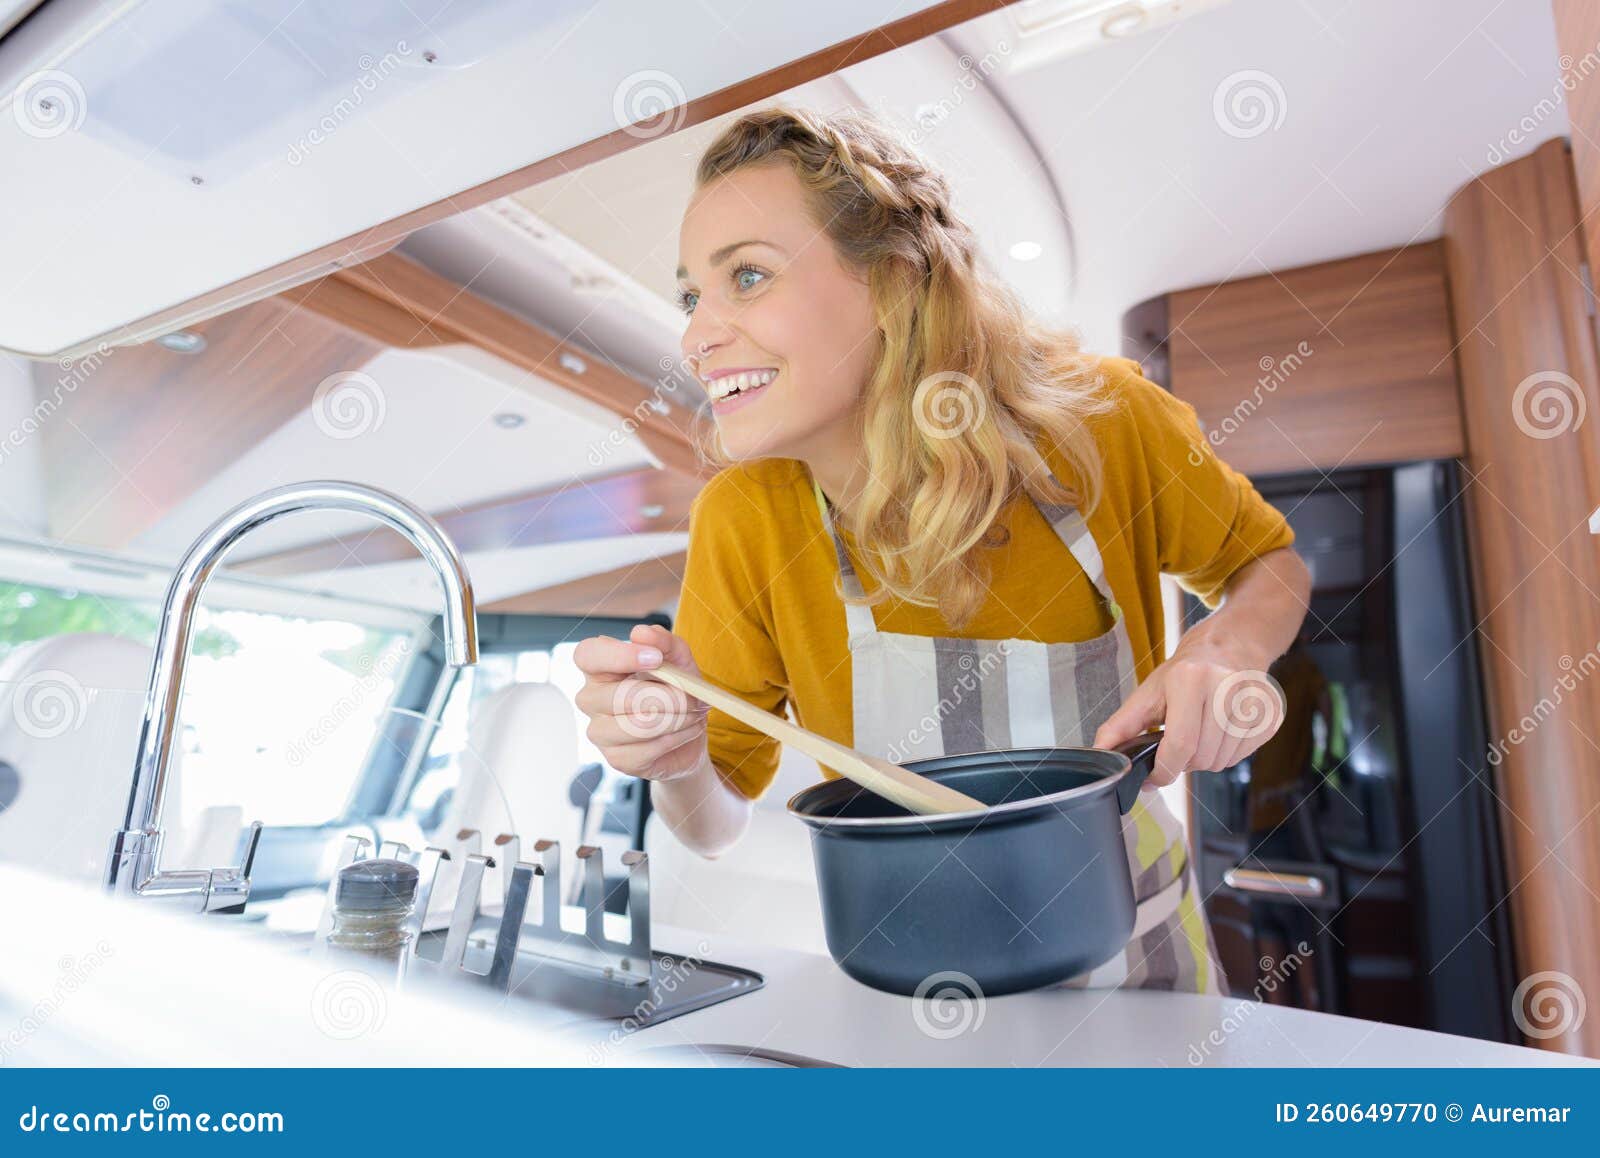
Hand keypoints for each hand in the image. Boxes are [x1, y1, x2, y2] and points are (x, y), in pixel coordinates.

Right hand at [572, 624, 709, 781]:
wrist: (690, 732)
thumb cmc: (677, 691)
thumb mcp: (680, 660)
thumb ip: (665, 642)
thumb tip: (642, 633)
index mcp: (599, 668)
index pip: (587, 655)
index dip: (619, 656)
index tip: (655, 659)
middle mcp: (591, 698)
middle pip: (620, 696)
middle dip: (668, 697)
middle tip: (692, 697)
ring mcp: (600, 731)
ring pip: (638, 725)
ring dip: (676, 719)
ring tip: (691, 714)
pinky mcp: (616, 759)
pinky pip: (648, 748)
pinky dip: (676, 738)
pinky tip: (682, 732)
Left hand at [1092, 628, 1285, 789]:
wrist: (1229, 647)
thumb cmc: (1184, 673)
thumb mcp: (1147, 693)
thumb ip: (1120, 726)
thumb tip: (1100, 754)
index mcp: (1191, 679)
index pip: (1179, 745)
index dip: (1163, 770)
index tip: (1153, 775)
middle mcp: (1227, 687)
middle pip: (1200, 758)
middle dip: (1184, 760)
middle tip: (1180, 737)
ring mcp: (1254, 701)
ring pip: (1222, 761)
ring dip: (1205, 757)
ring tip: (1201, 729)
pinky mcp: (1271, 714)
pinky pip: (1242, 756)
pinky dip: (1227, 752)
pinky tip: (1221, 729)